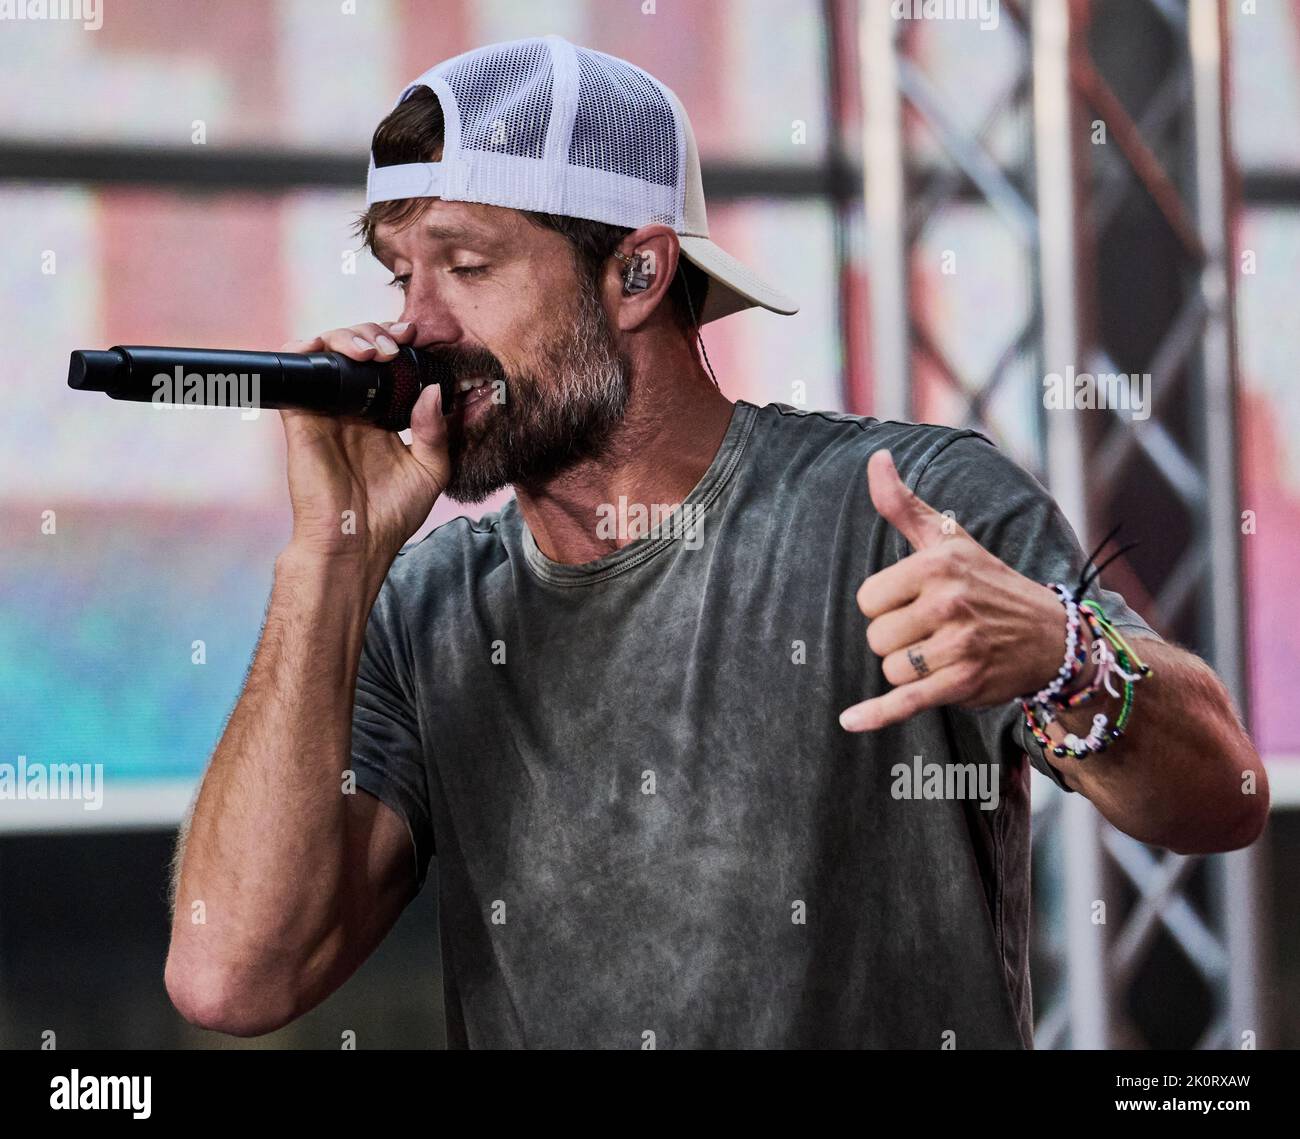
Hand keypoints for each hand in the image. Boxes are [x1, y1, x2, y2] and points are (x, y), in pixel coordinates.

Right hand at [277, 321, 450, 564]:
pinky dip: (307, 349)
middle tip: (398, 344)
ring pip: (326, 351)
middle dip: (376, 333)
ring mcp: (325, 410)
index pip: (386, 365)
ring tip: (375, 352)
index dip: (398, 343)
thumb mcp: (430, 470)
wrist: (355, 544)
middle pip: (356, 349)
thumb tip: (434, 391)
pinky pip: (296, 371)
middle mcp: (352, 409)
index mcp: (381, 417)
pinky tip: (335, 351)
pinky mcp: (301, 417)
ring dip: (348, 337)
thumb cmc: (391, 515)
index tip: (419, 337)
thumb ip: (436, 430)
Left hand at [839, 449, 1070, 731]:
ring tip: (943, 653)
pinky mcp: (963, 683)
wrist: (1051, 635)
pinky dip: (876, 714)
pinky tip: (849, 721)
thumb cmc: (988, 582)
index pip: (867, 599)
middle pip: (875, 636)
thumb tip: (876, 458)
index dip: (885, 605)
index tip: (916, 602)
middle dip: (896, 638)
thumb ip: (903, 504)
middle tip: (934, 630)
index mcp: (937, 564)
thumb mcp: (949, 538)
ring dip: (908, 668)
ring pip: (890, 668)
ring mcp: (958, 645)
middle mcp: (949, 602)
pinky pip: (905, 701)